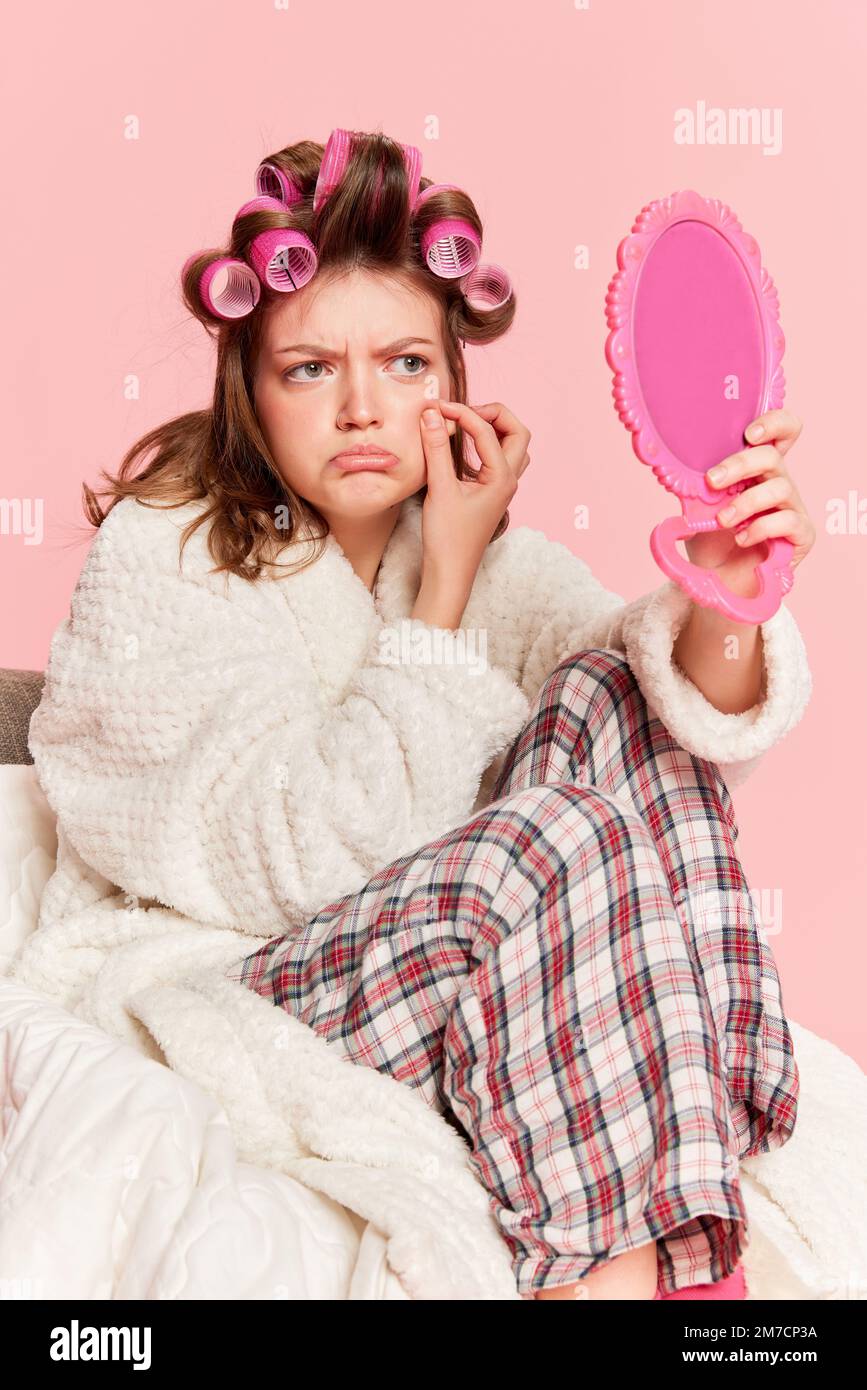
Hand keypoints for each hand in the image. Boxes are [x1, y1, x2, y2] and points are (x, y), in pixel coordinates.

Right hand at [416, 398, 530, 592]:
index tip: (435, 408)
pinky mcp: (493, 494)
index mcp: (502, 477)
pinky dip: (487, 445)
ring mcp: (503, 488)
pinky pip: (500, 459)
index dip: (461, 413)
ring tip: (466, 425)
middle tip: (462, 413)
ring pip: (513, 446)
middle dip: (493, 414)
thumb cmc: (448, 538)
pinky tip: (464, 447)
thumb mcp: (440, 489)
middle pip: (517, 431)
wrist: (450, 572)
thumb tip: (432, 414)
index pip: (486, 430)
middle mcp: (509, 480)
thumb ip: (436, 449)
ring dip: (495, 429)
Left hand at [687, 408, 815, 599]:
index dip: (773, 423)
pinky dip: (760, 528)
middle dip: (739, 465)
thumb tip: (667, 462)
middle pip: (772, 456)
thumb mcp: (698, 507)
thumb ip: (695, 485)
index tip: (747, 433)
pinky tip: (742, 539)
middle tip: (712, 480)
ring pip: (780, 488)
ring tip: (722, 521)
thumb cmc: (712, 540)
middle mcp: (778, 483)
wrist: (720, 581)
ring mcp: (793, 507)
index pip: (782, 432)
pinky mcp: (801, 534)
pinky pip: (788, 521)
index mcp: (756, 470)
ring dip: (745, 503)